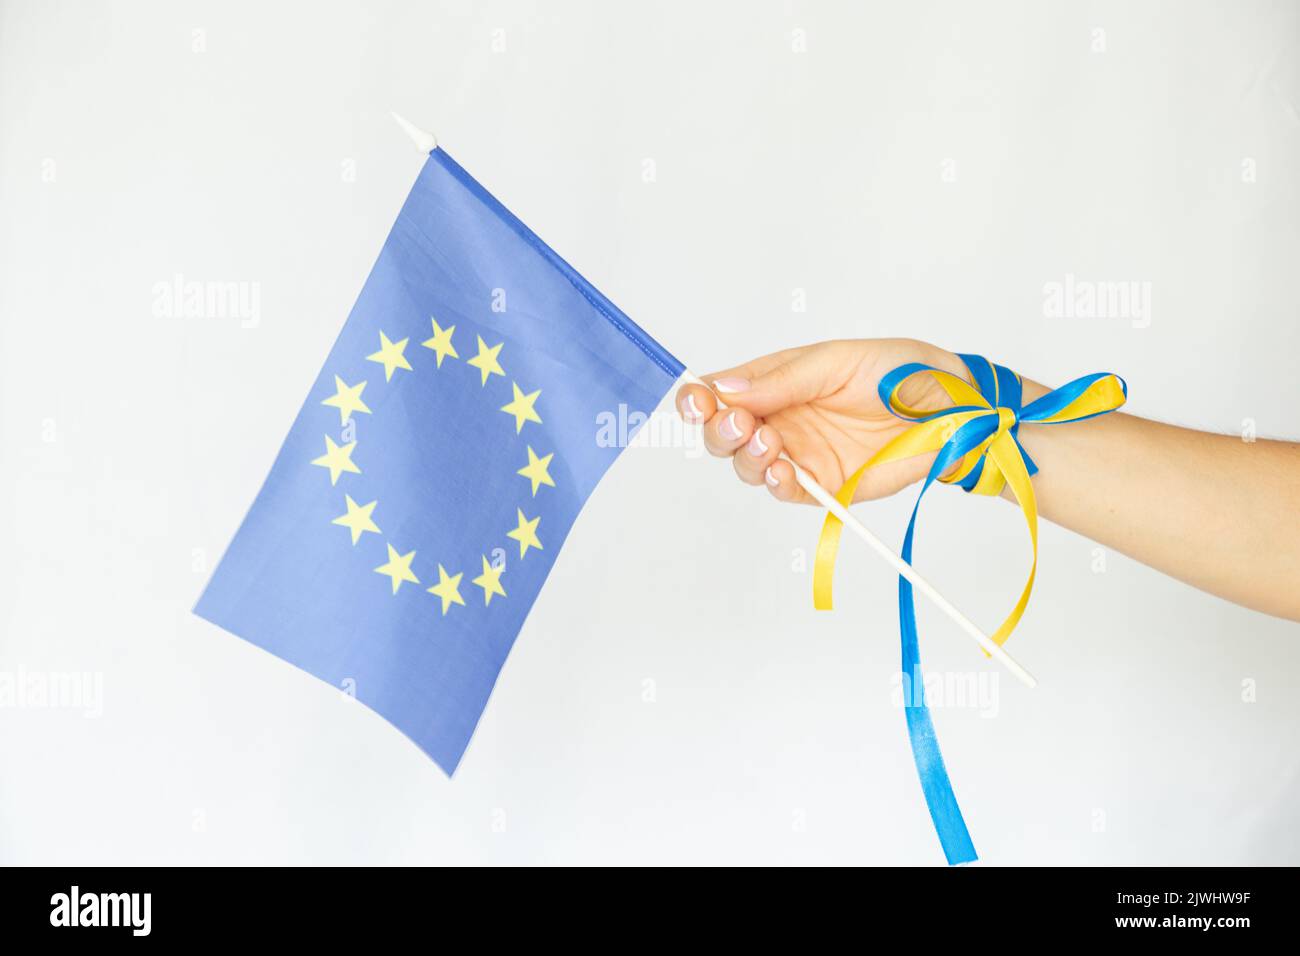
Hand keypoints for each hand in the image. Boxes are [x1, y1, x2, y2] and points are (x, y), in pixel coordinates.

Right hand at [676, 338, 967, 503]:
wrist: (949, 409)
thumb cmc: (896, 372)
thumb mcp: (834, 361)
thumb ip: (781, 379)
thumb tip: (724, 390)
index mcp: (775, 381)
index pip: (721, 392)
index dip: (700, 400)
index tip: (700, 403)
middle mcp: (780, 418)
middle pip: (724, 434)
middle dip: (720, 432)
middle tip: (741, 425)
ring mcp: (799, 453)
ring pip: (748, 466)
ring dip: (748, 458)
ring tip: (771, 444)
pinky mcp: (822, 485)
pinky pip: (786, 492)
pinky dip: (777, 485)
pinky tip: (783, 473)